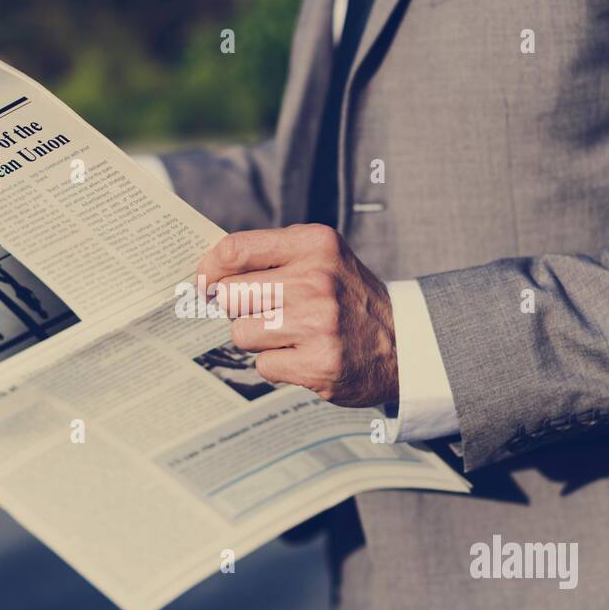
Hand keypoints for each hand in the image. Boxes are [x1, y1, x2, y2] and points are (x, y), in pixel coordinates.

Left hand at [196, 224, 397, 406]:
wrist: (403, 344)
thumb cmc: (347, 297)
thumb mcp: (321, 257)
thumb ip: (271, 254)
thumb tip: (208, 271)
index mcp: (315, 244)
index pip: (235, 249)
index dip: (209, 268)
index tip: (205, 281)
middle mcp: (317, 281)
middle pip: (231, 295)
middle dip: (238, 308)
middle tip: (265, 312)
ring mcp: (318, 324)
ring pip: (242, 333)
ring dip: (259, 339)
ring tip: (291, 335)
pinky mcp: (318, 364)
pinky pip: (263, 364)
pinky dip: (277, 365)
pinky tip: (304, 356)